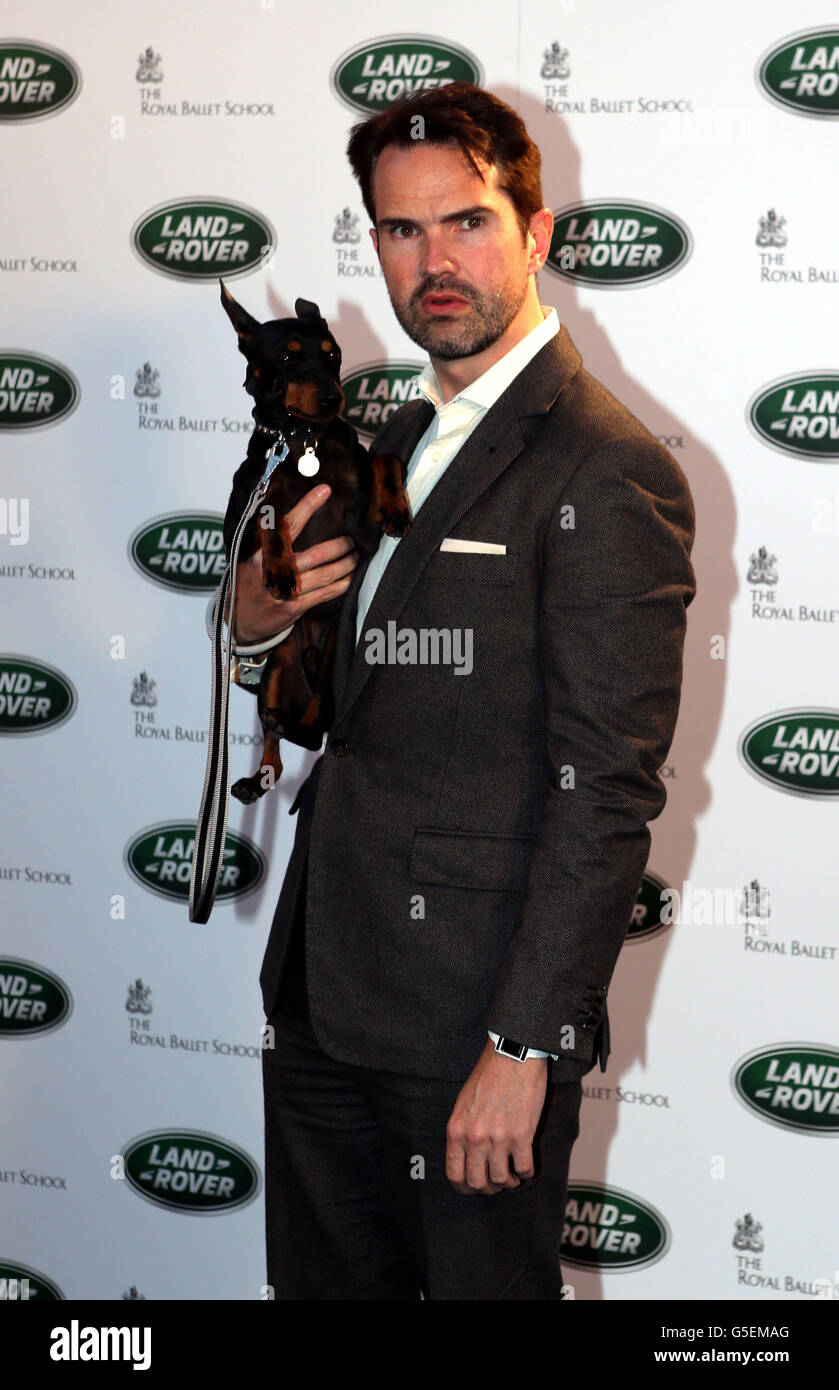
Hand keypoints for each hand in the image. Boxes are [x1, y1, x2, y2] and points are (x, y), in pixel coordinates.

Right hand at [226, 484, 358, 644]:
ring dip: (346, 564)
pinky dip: (342, 584)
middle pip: (316, 553)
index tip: (325, 491)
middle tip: (352, 540)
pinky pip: (325, 593)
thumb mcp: (251, 558)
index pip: (288, 525)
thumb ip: (271, 542)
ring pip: (325, 573)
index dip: (307, 506)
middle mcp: (273, 570)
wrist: (238, 620)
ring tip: (355, 557)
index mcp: (262, 552)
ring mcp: (284, 590)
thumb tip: (299, 516)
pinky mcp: (293, 607)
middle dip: (340, 545)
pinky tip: (350, 578)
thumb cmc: (249, 583)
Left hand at [445, 1040, 547, 1195]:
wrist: (511, 1056)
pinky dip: (526, 1173)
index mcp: (457, 1130)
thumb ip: (462, 1131)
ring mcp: (499, 1139)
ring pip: (501, 1180)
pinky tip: (526, 1168)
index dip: (464, 1188)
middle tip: (495, 1184)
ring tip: (512, 1177)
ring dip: (508, 1183)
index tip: (472, 1189)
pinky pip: (525, 1168)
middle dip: (488, 1189)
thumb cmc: (487, 1076)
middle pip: (478, 1183)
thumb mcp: (463, 1104)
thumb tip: (466, 1156)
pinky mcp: (522, 1136)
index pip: (454, 1174)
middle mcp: (475, 1138)